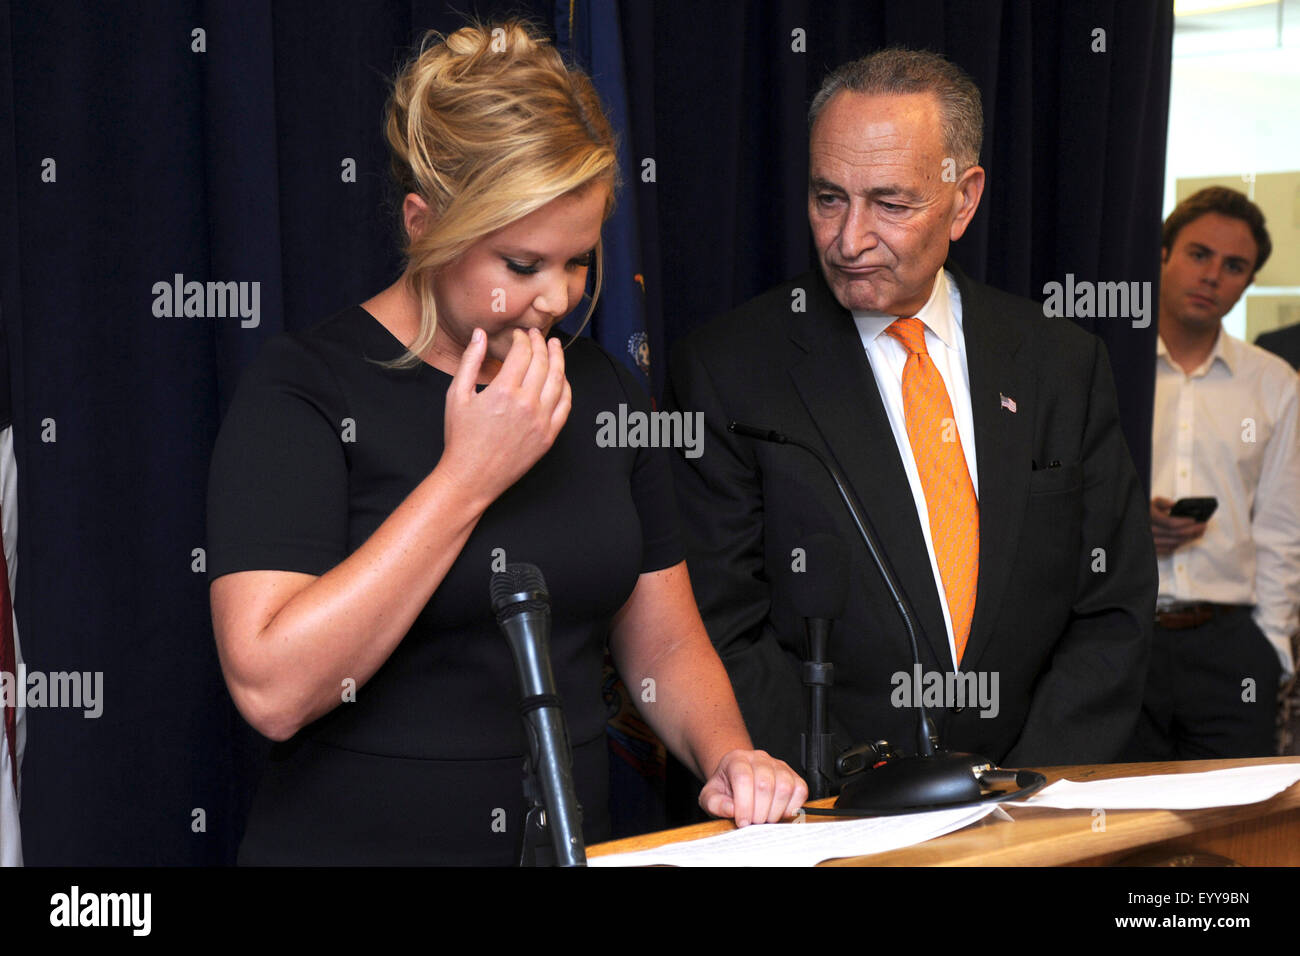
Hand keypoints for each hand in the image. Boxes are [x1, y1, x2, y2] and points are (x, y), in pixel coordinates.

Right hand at [440, 327, 571, 505]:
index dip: (522, 339)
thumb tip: (480, 334)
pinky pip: (565, 405)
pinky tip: (561, 377)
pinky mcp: (549, 436)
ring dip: (558, 359)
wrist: (472, 476)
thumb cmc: (461, 437)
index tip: (519, 335)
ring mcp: (541, 421)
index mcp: (503, 391)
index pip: (522, 353)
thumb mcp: (457, 395)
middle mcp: (527, 404)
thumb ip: (470, 361)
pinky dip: (566, 387)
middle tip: (537, 335)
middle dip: (540, 343)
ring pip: (558, 380)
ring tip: (554, 347)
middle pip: (542, 362)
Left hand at [698, 750, 807, 825]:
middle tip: (753, 823)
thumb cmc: (726, 788)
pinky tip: (779, 813)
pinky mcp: (793, 775)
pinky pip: (800, 790)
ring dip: (775, 811)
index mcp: (736, 760)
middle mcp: (759, 758)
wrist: (738, 779)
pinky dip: (792, 807)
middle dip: (759, 812)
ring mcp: (778, 765)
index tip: (742, 821)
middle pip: (765, 784)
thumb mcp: (710, 796)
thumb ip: (716, 804)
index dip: (744, 804)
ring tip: (764, 820)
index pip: (743, 778)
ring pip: (785, 786)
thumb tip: (731, 809)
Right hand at [1150, 496, 1206, 555]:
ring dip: (1188, 539)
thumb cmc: (1145, 513)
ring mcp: (1151, 541)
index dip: (1185, 522)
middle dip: (1192, 530)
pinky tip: (1185, 540)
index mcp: (1149, 517)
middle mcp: (1149, 531)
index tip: (1194, 520)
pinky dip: (1179, 545)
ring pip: (1174, 543)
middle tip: (1202, 526)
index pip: (1170, 523)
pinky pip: (1168, 549)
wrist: (1136, 520)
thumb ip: (1162, 501)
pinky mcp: (1152, 549)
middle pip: (1175, 534)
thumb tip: (1173, 504)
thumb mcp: (1151, 502)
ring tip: (1197, 533)